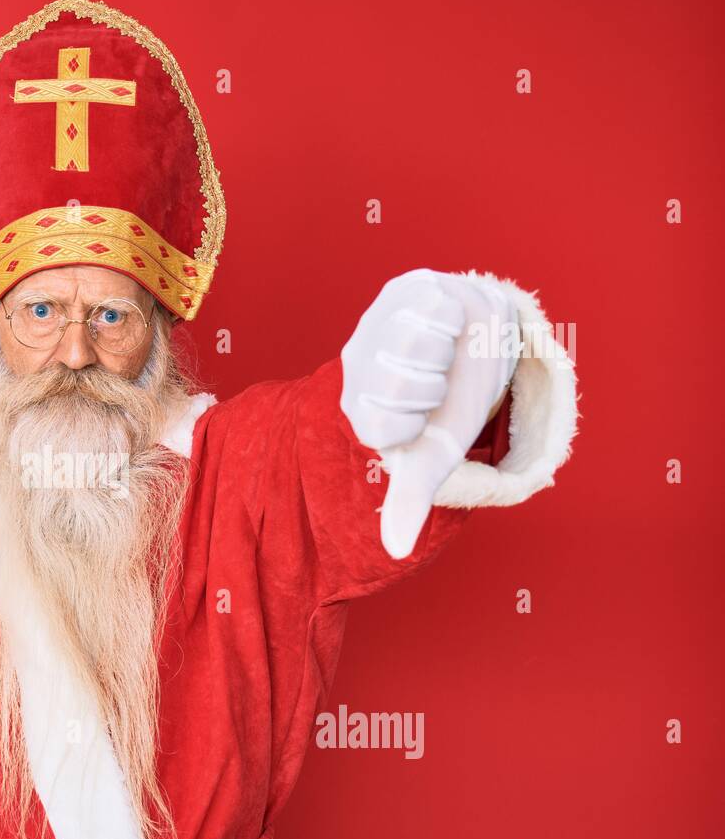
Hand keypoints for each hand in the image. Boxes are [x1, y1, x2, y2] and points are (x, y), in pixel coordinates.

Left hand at [340, 269, 518, 558]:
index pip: (383, 428)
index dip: (416, 423)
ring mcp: (379, 322)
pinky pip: (437, 308)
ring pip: (418, 346)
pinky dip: (456, 319)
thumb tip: (393, 551)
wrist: (479, 349)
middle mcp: (359, 365)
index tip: (420, 419)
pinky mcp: (406, 287)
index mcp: (360, 408)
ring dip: (445, 353)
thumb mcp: (430, 453)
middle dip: (435, 386)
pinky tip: (448, 323)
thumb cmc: (450, 404)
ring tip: (442, 352)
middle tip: (436, 381)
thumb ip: (410, 498)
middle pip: (403, 385)